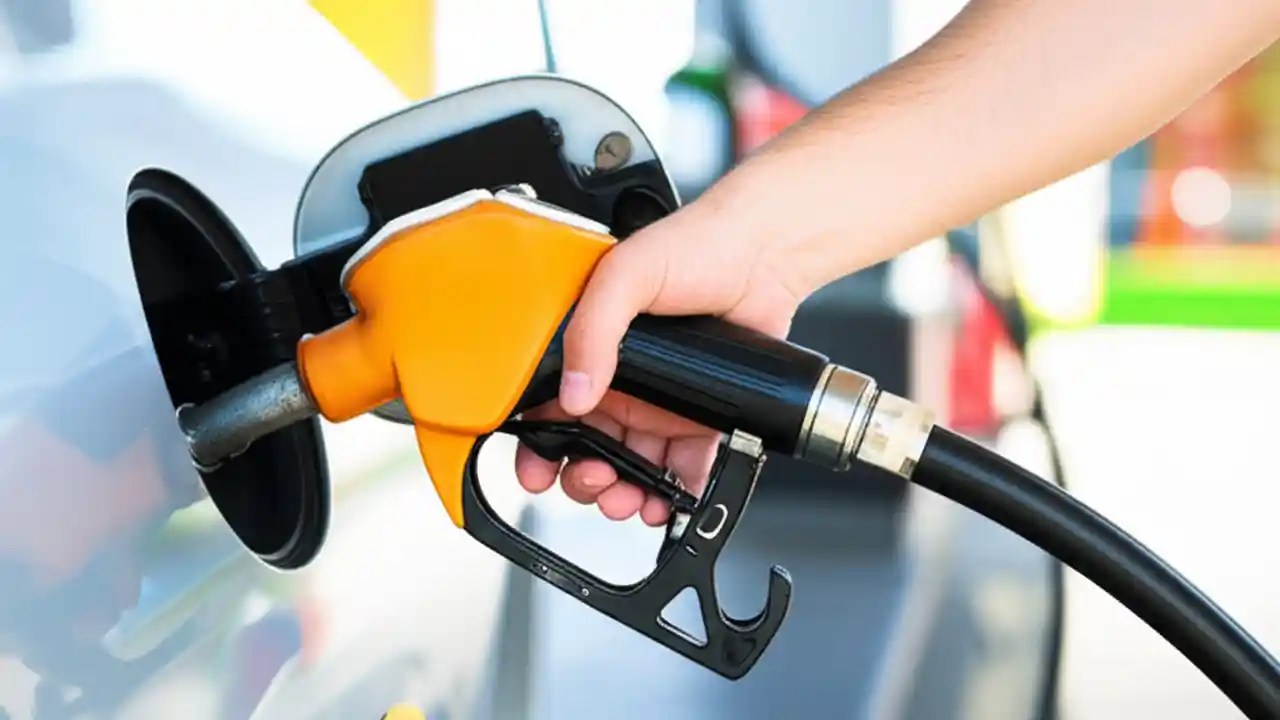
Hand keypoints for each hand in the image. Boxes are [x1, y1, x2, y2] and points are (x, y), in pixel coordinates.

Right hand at [513, 185, 809, 525]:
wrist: (764, 254)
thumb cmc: (693, 246)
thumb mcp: (625, 275)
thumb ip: (591, 330)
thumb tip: (575, 392)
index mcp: (589, 350)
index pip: (548, 409)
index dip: (539, 448)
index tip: (539, 472)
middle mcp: (621, 381)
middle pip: (587, 450)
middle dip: (584, 479)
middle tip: (595, 482)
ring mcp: (661, 402)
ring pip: (631, 468)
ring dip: (625, 493)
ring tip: (631, 499)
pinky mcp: (702, 416)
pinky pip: (684, 467)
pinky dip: (675, 492)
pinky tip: (670, 498)